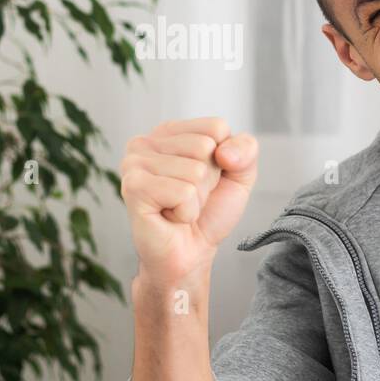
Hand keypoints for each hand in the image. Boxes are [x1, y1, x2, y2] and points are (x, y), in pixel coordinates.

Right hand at [119, 117, 257, 286]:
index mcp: (170, 132)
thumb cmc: (209, 212)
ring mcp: (134, 163)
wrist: (191, 253)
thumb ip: (246, 150)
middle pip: (205, 147)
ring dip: (198, 199)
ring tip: (179, 207)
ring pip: (196, 171)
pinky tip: (170, 216)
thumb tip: (223, 153)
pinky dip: (187, 211)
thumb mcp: (240, 175)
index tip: (205, 179)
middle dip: (209, 180)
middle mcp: (145, 142)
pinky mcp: (133, 187)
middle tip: (190, 197)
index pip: (216, 127)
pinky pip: (184, 192)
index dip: (224, 159)